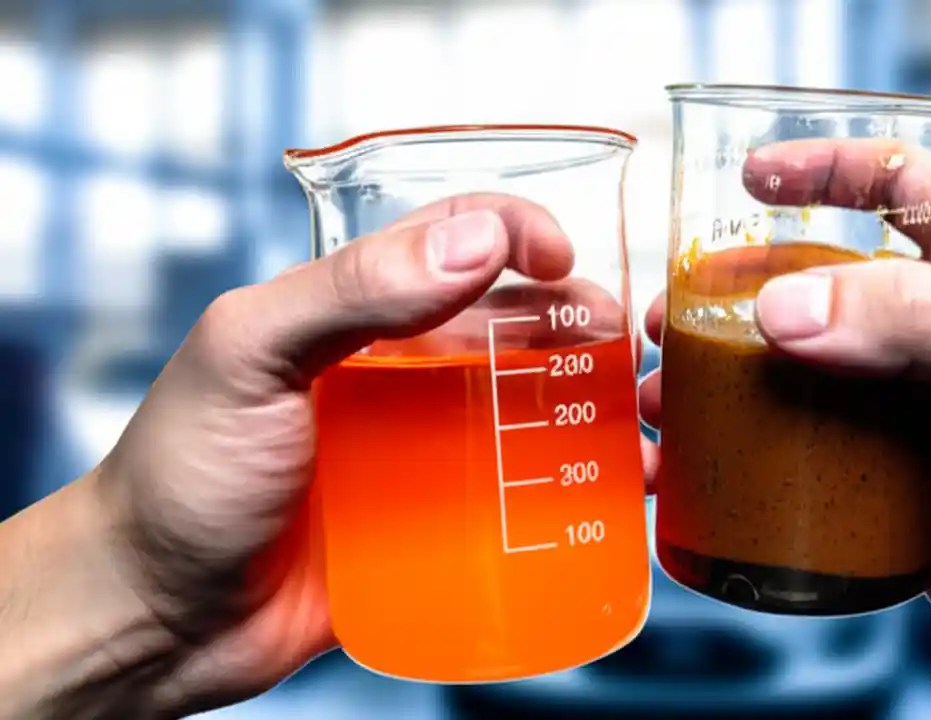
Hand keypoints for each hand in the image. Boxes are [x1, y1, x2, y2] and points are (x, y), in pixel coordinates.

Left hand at [0, 193, 650, 718]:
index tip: (566, 259)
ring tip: (646, 427)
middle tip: (633, 351)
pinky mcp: (448, 528)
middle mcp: (406, 374)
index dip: (520, 234)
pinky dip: (585, 495)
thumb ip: (351, 291)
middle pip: (520, 328)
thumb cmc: (180, 475)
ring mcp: (431, 453)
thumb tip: (475, 242)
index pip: (457, 243)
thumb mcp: (248, 354)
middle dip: (587, 327)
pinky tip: (623, 497)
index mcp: (361, 314)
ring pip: (539, 413)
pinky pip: (531, 501)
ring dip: (603, 410)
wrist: (156, 618)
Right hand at [639, 139, 930, 718]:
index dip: (822, 170)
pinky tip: (689, 474)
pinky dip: (731, 456)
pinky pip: (788, 454)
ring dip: (715, 378)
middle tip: (671, 314)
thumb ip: (917, 321)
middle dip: (733, 289)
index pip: (896, 187)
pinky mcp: (875, 485)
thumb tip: (783, 311)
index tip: (748, 178)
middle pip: (813, 284)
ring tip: (661, 403)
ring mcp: (899, 413)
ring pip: (788, 372)